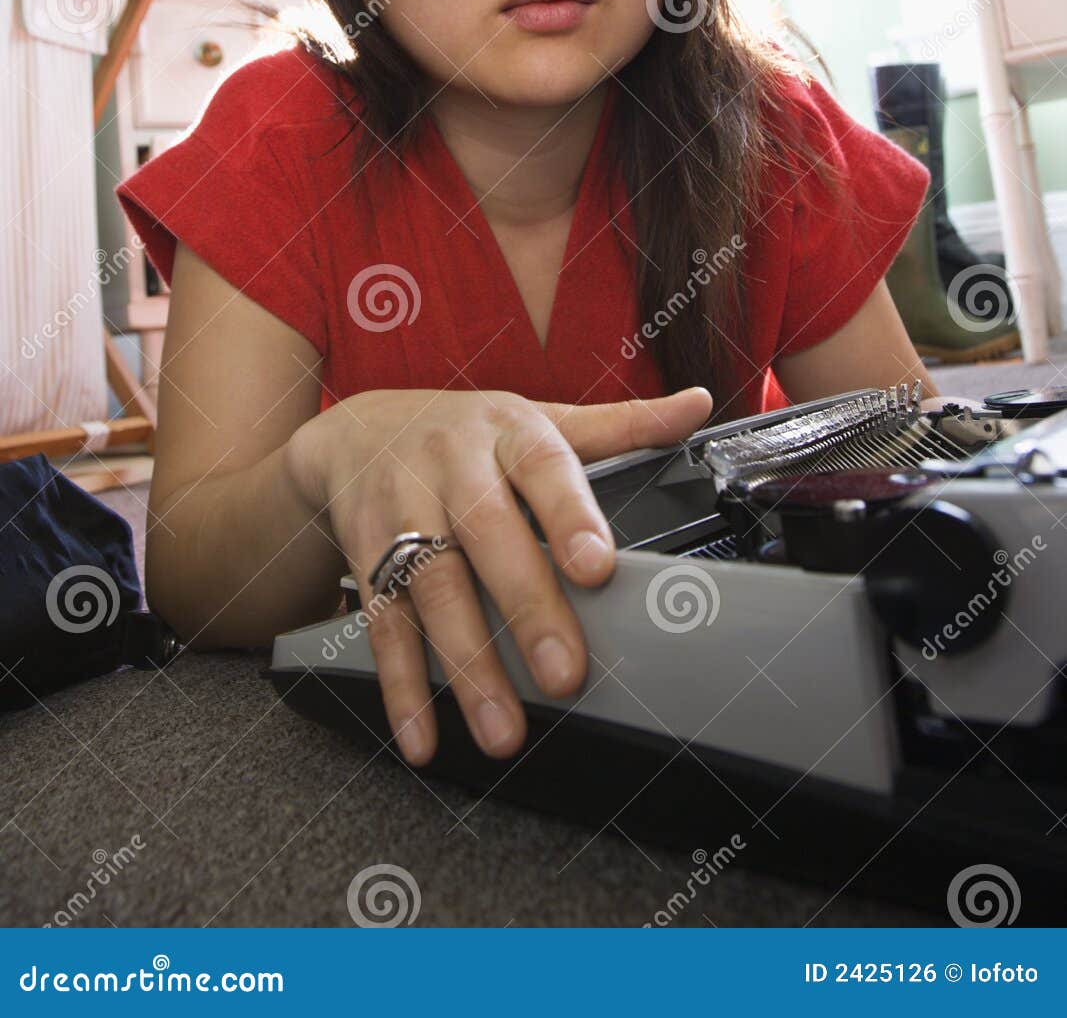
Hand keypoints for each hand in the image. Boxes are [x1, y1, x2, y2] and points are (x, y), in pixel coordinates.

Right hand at [289, 385, 711, 763]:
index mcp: (506, 431)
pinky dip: (401, 683)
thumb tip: (697, 404)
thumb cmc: (465, 435)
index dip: (569, 514)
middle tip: (564, 675)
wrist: (355, 433)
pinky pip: (382, 622)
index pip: (543, 466)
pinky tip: (423, 734)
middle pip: (486, 534)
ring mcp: (401, 511)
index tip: (597, 567)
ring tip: (502, 729)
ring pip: (432, 587)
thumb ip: (619, 425)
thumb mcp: (538, 418)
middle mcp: (450, 466)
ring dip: (466, 663)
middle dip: (526, 608)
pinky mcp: (365, 557)